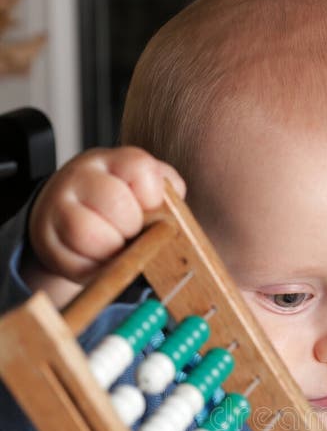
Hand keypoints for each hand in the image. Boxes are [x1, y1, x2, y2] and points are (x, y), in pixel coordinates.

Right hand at [27, 147, 185, 293]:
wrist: (71, 224)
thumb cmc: (119, 209)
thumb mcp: (145, 192)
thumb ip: (167, 194)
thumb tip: (175, 209)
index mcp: (113, 162)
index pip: (140, 168)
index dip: (152, 196)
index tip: (150, 208)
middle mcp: (81, 177)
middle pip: (116, 202)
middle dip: (132, 227)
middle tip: (131, 233)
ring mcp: (58, 206)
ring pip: (88, 233)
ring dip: (111, 250)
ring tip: (115, 247)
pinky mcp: (46, 239)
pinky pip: (75, 262)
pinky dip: (94, 268)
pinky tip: (98, 259)